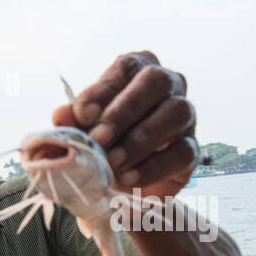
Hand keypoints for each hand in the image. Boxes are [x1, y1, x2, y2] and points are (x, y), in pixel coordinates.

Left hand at [52, 51, 198, 199]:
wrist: (121, 188)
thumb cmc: (102, 146)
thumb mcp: (82, 132)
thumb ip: (73, 121)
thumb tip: (62, 114)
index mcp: (138, 70)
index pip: (127, 67)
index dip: (105, 88)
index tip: (83, 114)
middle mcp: (169, 84)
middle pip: (157, 81)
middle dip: (126, 110)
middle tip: (100, 138)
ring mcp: (186, 115)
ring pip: (176, 112)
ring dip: (141, 139)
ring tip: (114, 162)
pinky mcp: (193, 149)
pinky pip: (182, 152)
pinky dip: (154, 167)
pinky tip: (130, 178)